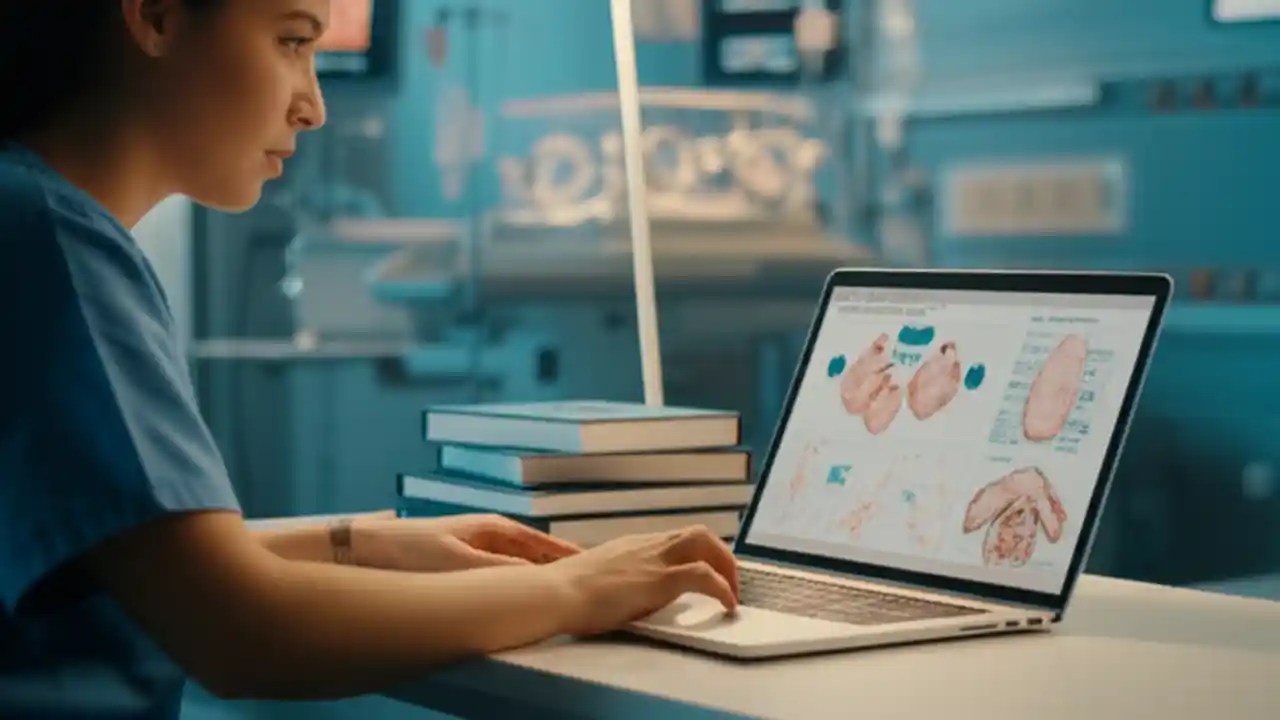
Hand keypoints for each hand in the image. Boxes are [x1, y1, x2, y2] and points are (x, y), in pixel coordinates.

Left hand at [353, 514, 581, 572]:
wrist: (372, 547)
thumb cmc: (413, 550)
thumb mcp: (459, 563)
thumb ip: (497, 571)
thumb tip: (533, 580)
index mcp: (494, 528)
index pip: (542, 542)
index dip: (567, 554)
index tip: (592, 563)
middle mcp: (490, 534)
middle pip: (535, 552)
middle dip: (560, 564)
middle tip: (588, 579)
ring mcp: (478, 546)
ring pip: (520, 563)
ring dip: (540, 573)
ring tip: (564, 587)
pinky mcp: (464, 561)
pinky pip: (503, 572)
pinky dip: (519, 581)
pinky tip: (523, 593)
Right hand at [547, 525, 739, 636]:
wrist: (556, 593)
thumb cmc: (565, 593)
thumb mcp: (596, 577)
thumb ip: (614, 578)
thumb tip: (618, 592)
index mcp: (632, 545)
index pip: (675, 538)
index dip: (698, 554)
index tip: (707, 574)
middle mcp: (647, 545)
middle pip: (698, 533)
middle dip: (720, 555)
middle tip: (728, 584)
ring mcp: (655, 559)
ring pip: (706, 542)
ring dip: (727, 567)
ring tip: (732, 594)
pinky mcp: (660, 579)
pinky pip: (705, 575)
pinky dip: (723, 588)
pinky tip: (727, 606)